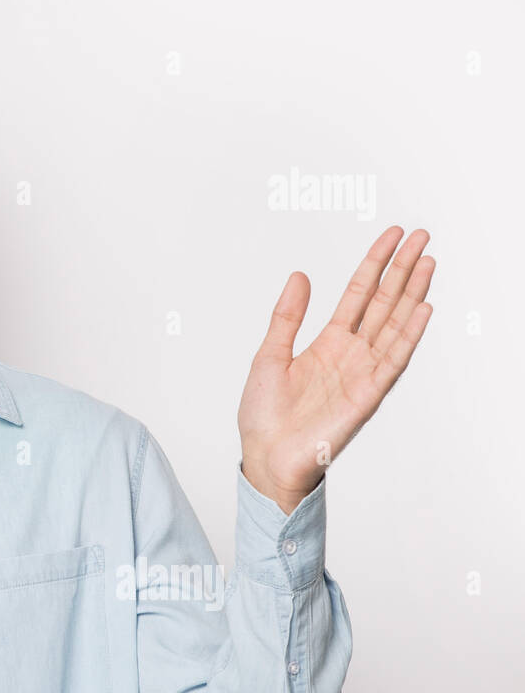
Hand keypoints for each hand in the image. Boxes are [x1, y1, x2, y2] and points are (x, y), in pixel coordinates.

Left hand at [237, 226, 434, 514]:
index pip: (358, 294)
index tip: (392, 237)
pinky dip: (409, 335)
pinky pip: (393, 359)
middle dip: (401, 269)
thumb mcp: (268, 355)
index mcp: (327, 343)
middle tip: (421, 236)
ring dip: (412, 293)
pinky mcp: (367, 394)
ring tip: (427, 261)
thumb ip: (286, 316)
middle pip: (384, 302)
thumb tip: (298, 276)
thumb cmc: (264, 414)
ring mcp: (362, 372)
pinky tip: (423, 309)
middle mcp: (350, 353)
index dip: (375, 264)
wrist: (267, 456)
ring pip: (394, 324)